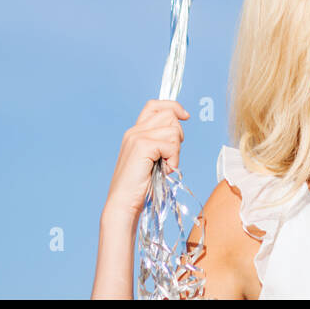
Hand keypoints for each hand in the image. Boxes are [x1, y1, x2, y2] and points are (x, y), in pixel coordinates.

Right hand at [102, 99, 188, 221]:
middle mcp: (134, 131)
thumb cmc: (140, 185)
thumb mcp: (151, 158)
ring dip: (175, 151)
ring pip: (173, 130)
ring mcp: (137, 137)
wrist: (123, 203)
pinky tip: (164, 170)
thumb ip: (159, 142)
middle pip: (169, 115)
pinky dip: (173, 159)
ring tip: (164, 166)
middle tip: (169, 156)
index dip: (173, 106)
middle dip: (178, 135)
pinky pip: (171, 144)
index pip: (154, 105)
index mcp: (135, 132)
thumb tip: (178, 130)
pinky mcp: (142, 146)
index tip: (185, 116)